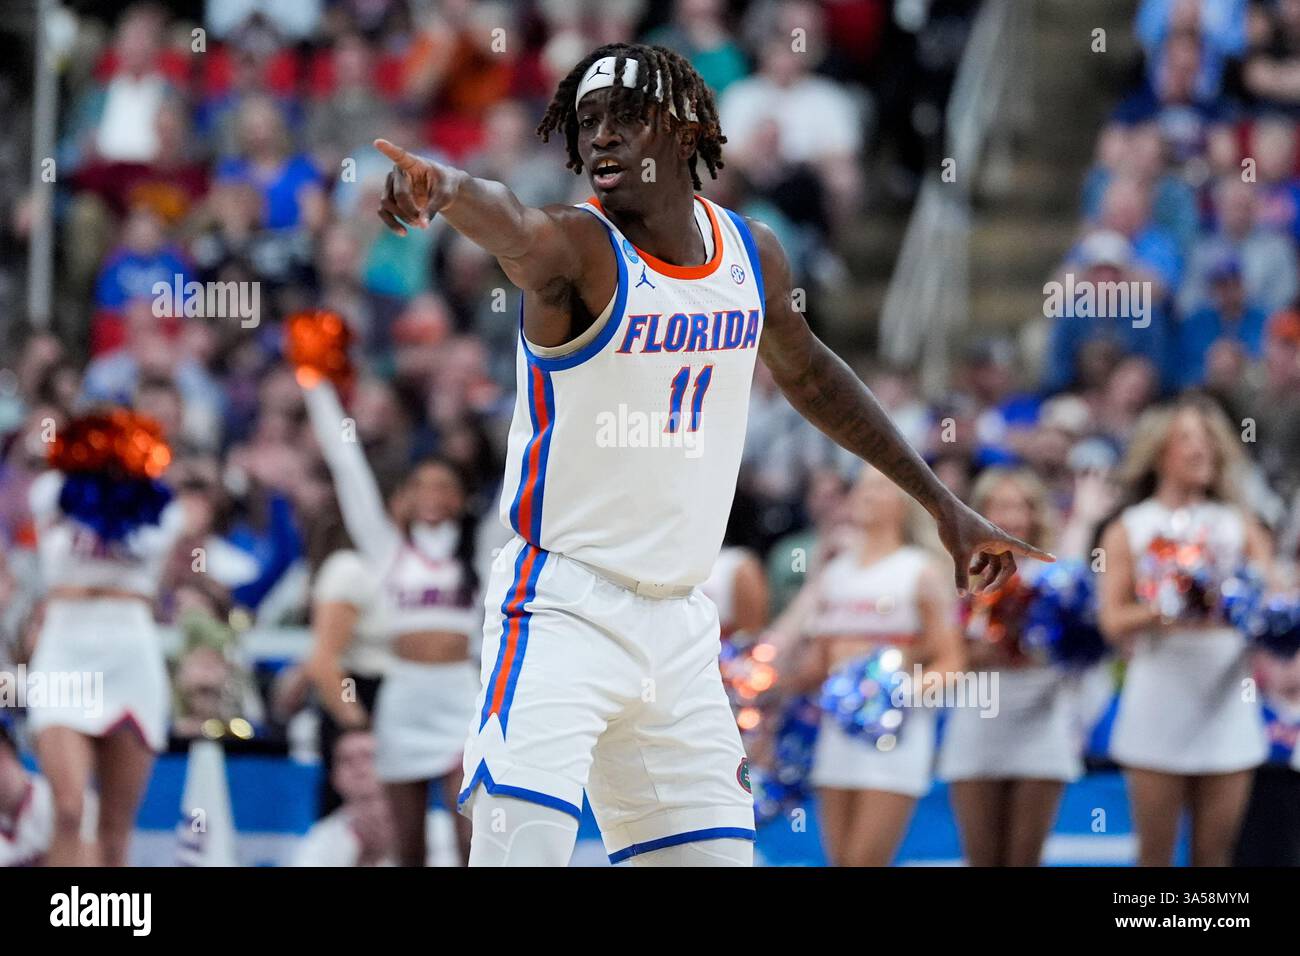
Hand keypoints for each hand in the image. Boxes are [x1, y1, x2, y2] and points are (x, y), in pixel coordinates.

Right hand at [374, 139, 459, 234]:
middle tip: (422, 222)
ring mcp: (390, 184)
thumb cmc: (446, 186)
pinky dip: (392, 224)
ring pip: (387, 204)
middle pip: (398, 194)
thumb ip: (434, 208)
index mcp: (413, 163)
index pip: (400, 155)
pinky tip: (403, 233)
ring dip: (403, 218)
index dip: (389, 149)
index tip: (378, 142)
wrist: (442, 190)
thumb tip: (423, 226)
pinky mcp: (388, 197)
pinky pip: (383, 212)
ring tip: (419, 225)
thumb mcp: (446, 196)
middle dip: (410, 211)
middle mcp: (398, 171)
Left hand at [935, 498, 1054, 595]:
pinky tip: (968, 574)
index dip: (1039, 555)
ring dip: (987, 577)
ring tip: (973, 591)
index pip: (1025, 549)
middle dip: (997, 581)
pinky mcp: (978, 540)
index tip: (1054, 559)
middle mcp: (997, 540)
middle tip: (983, 594)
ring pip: (994, 564)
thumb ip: (961, 575)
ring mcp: (987, 540)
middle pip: (1006, 566)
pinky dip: (978, 568)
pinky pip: (985, 559)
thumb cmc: (955, 527)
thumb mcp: (958, 553)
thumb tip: (961, 595)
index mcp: (1000, 540)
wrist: (943, 508)